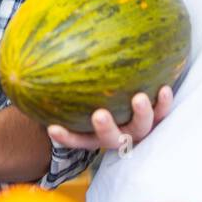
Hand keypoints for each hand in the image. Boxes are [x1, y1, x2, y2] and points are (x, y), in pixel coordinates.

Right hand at [47, 87, 173, 151]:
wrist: (139, 101)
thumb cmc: (103, 96)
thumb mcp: (84, 94)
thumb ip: (67, 84)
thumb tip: (36, 62)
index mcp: (98, 135)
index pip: (77, 139)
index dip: (65, 138)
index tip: (52, 128)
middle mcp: (118, 135)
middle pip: (111, 138)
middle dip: (105, 128)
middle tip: (99, 114)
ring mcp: (140, 128)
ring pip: (141, 128)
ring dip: (141, 114)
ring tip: (140, 98)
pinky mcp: (159, 117)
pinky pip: (163, 113)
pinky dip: (164, 103)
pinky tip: (164, 87)